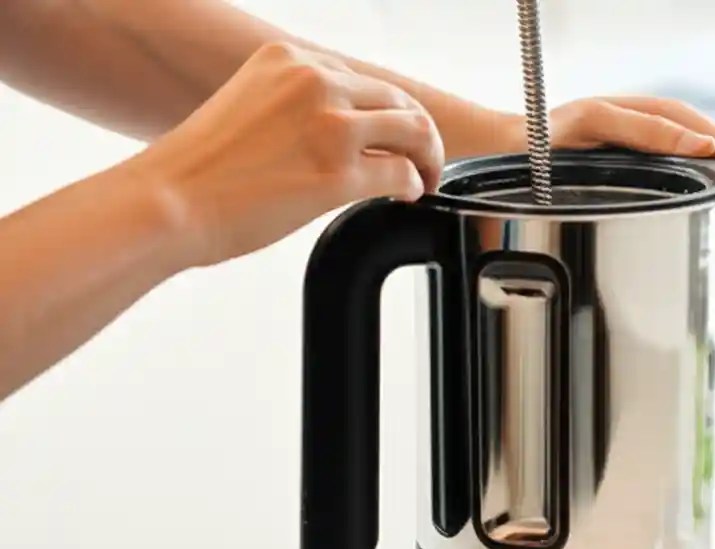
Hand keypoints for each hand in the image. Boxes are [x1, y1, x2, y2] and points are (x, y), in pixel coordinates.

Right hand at [131, 42, 442, 267]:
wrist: (165, 202)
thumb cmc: (198, 170)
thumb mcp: (249, 105)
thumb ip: (296, 106)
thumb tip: (342, 132)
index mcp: (290, 59)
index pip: (365, 81)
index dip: (389, 114)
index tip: (393, 138)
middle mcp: (315, 82)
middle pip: (399, 101)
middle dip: (420, 135)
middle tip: (424, 163)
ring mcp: (330, 126)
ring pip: (414, 131)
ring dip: (428, 159)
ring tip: (424, 180)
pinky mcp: (338, 174)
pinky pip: (401, 174)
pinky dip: (414, 185)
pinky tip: (406, 196)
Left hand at [499, 97, 714, 298]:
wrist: (511, 162)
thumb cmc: (547, 137)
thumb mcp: (594, 122)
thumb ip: (648, 128)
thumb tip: (705, 143)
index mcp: (665, 122)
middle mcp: (671, 152)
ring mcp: (663, 182)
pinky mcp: (651, 208)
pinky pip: (693, 227)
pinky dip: (714, 254)